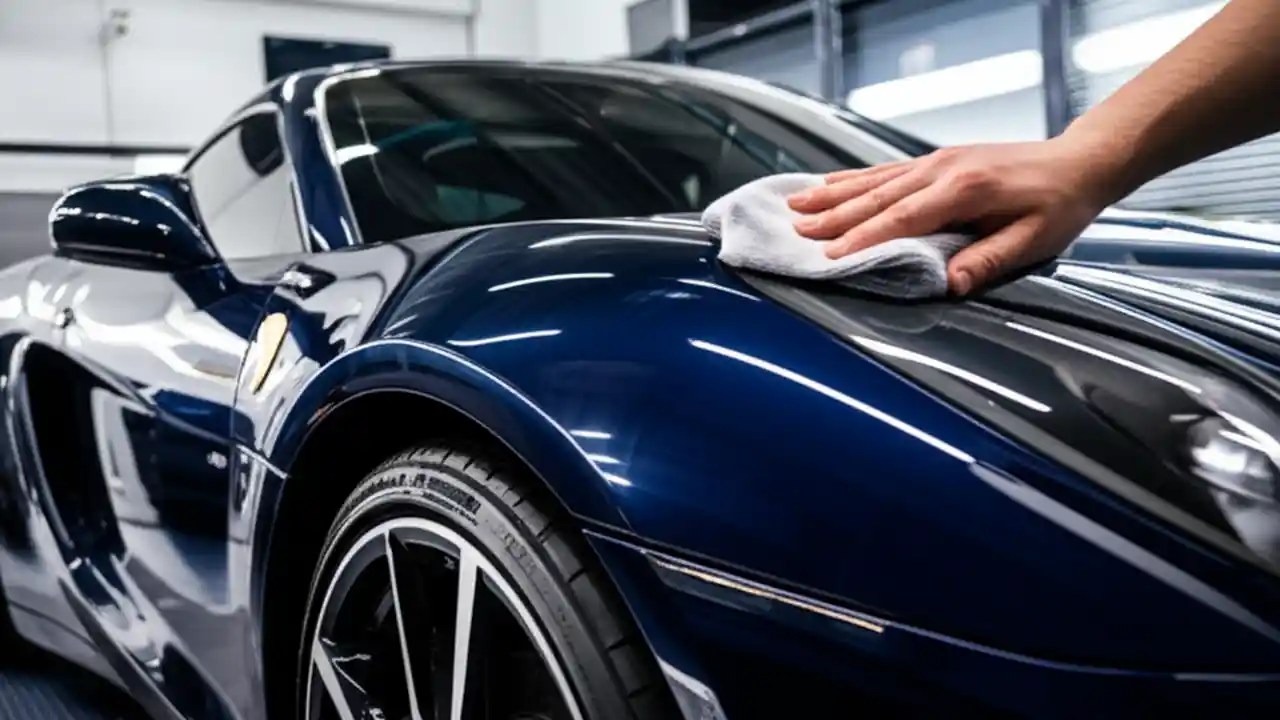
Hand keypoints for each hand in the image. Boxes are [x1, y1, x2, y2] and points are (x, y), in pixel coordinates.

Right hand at [787, 138, 1117, 294]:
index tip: (831, 254)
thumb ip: (989, 259)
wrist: (1079, 162)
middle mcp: (944, 169)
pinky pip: (886, 170)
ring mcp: (937, 160)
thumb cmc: (1060, 206)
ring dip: (833, 195)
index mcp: (965, 189)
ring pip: (875, 180)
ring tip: (795, 205)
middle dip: (833, 215)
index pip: (903, 217)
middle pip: (878, 196)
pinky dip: (853, 180)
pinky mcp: (938, 160)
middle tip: (795, 230)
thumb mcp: (1034, 240)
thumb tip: (949, 283)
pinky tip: (829, 185)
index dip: (864, 237)